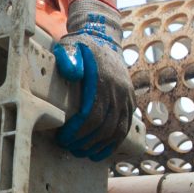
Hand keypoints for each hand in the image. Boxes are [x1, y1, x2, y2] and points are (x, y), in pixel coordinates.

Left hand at [52, 0, 133, 162]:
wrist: (104, 38)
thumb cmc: (82, 46)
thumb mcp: (70, 46)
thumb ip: (68, 58)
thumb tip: (71, 72)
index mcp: (103, 79)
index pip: (92, 113)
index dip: (78, 130)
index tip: (63, 139)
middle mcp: (119, 90)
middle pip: (104, 125)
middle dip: (86, 141)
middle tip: (70, 148)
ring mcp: (127, 96)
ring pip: (117, 130)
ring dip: (100, 146)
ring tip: (83, 154)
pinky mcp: (130, 101)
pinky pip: (125, 127)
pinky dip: (114, 143)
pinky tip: (100, 154)